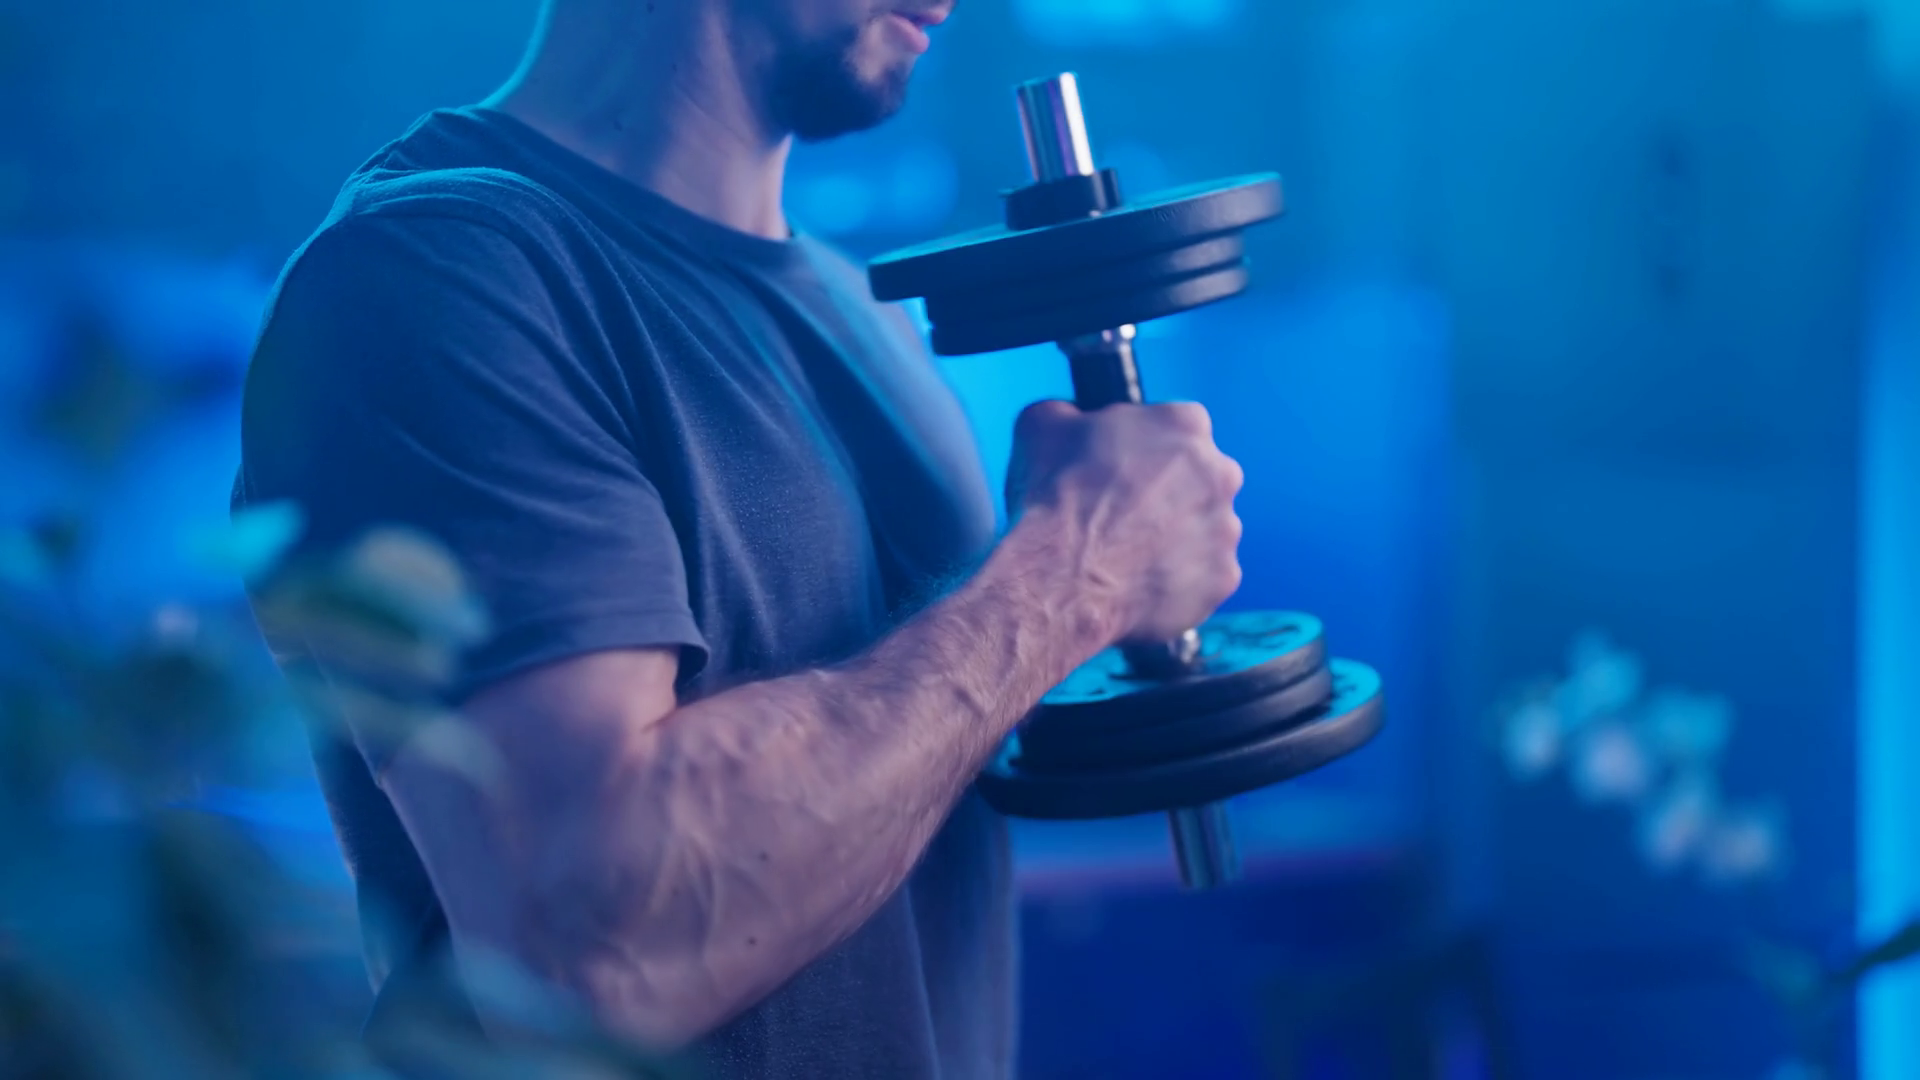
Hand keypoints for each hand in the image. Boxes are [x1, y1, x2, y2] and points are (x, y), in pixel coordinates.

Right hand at [1005, 400, 1244, 643]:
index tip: (1123, 471)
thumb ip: (1071, 413)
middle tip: (1126, 516)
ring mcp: (1226, 529)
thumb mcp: (1043, 426)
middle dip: (1170, 494)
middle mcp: (1219, 473)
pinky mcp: (1223, 579)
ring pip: (1205, 529)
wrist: (1060, 579)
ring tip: (1130, 554)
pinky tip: (1141, 582)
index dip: (1146, 451)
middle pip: (1200, 478)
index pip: (1175, 428)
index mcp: (1184, 424)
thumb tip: (1070, 419)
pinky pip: (1204, 576)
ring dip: (1177, 537)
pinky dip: (1179, 581)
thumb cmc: (1054, 501)